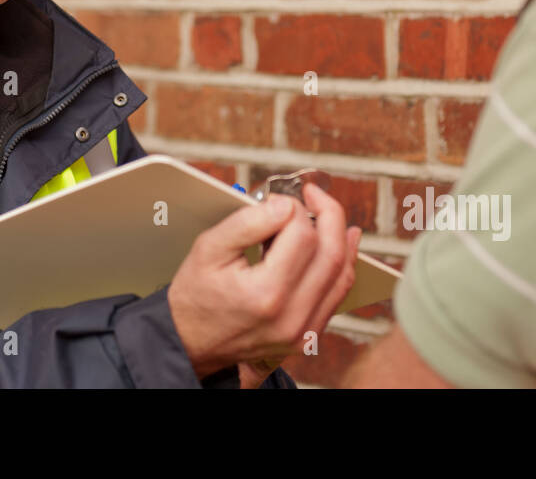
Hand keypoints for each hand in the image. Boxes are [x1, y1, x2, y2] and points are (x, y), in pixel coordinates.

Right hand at [168, 183, 360, 380]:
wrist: (191, 342)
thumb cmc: (196, 293)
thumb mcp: (209, 248)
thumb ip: (247, 222)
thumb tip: (286, 205)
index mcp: (265, 295)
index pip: (302, 236)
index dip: (295, 209)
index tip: (278, 200)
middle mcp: (291, 318)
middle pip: (331, 253)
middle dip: (328, 214)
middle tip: (312, 194)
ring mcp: (303, 331)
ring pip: (341, 273)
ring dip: (340, 237)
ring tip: (327, 212)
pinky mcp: (308, 336)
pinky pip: (337, 294)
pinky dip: (342, 263)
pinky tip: (344, 241)